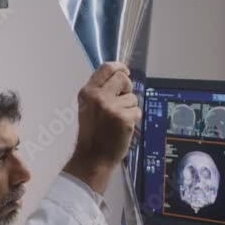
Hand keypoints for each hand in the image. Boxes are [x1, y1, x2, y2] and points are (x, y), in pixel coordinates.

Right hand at [64, 61, 141, 193]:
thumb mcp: (88, 107)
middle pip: (123, 78)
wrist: (93, 157)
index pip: (106, 68)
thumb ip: (100, 91)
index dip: (119, 67)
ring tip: (117, 121)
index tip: (125, 71)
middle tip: (120, 102)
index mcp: (87, 93)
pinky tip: (122, 128)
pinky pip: (137, 110)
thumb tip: (121, 76)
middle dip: (126, 88)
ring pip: (132, 97)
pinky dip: (133, 119)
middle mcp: (98, 97)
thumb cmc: (92, 133)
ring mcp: (112, 108)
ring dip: (129, 108)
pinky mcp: (124, 118)